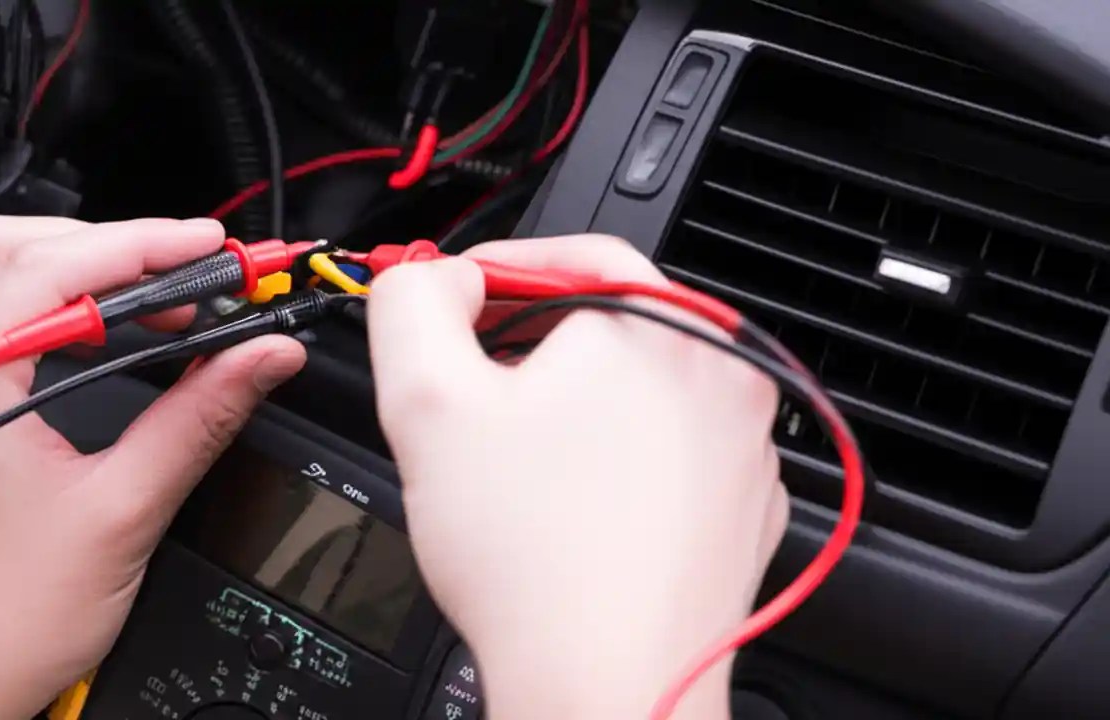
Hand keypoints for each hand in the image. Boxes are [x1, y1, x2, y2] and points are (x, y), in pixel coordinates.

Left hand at [0, 216, 304, 719]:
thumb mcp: (124, 511)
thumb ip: (200, 418)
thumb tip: (262, 357)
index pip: (56, 269)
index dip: (145, 247)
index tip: (210, 250)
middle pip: (13, 245)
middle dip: (114, 246)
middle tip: (193, 271)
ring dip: (83, 272)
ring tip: (163, 305)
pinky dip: (55, 309)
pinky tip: (106, 337)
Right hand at [368, 235, 787, 719]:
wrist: (608, 688)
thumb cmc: (533, 561)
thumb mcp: (425, 401)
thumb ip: (413, 305)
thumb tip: (435, 282)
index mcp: (659, 326)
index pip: (572, 252)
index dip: (496, 271)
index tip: (457, 302)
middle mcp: (723, 374)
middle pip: (608, 320)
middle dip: (530, 345)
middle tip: (476, 390)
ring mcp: (743, 445)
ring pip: (640, 387)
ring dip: (577, 403)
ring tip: (523, 462)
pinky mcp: (744, 504)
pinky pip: (670, 450)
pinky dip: (621, 458)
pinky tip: (576, 505)